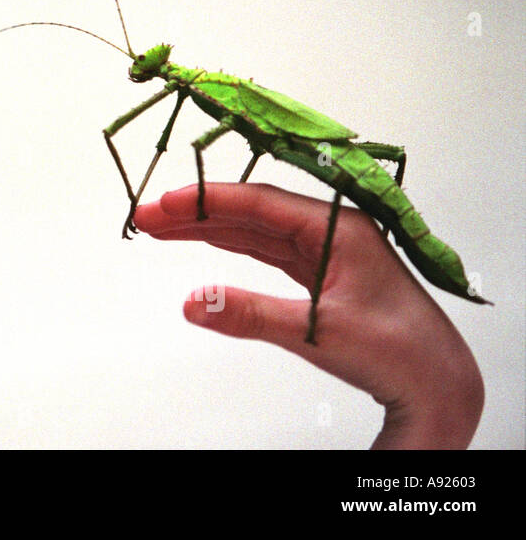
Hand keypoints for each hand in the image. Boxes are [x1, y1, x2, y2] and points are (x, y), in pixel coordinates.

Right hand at [132, 182, 483, 448]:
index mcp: (339, 228)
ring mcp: (327, 251)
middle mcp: (332, 231)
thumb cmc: (400, 352)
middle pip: (252, 211)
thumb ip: (252, 314)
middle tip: (147, 217)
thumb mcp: (318, 332)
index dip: (206, 200)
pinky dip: (232, 246)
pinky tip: (206, 241)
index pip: (259, 203)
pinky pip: (267, 250)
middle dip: (197, 212)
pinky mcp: (322, 273)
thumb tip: (195, 302)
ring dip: (209, 228)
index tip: (164, 203)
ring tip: (162, 227)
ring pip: (255, 230)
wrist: (438, 384)